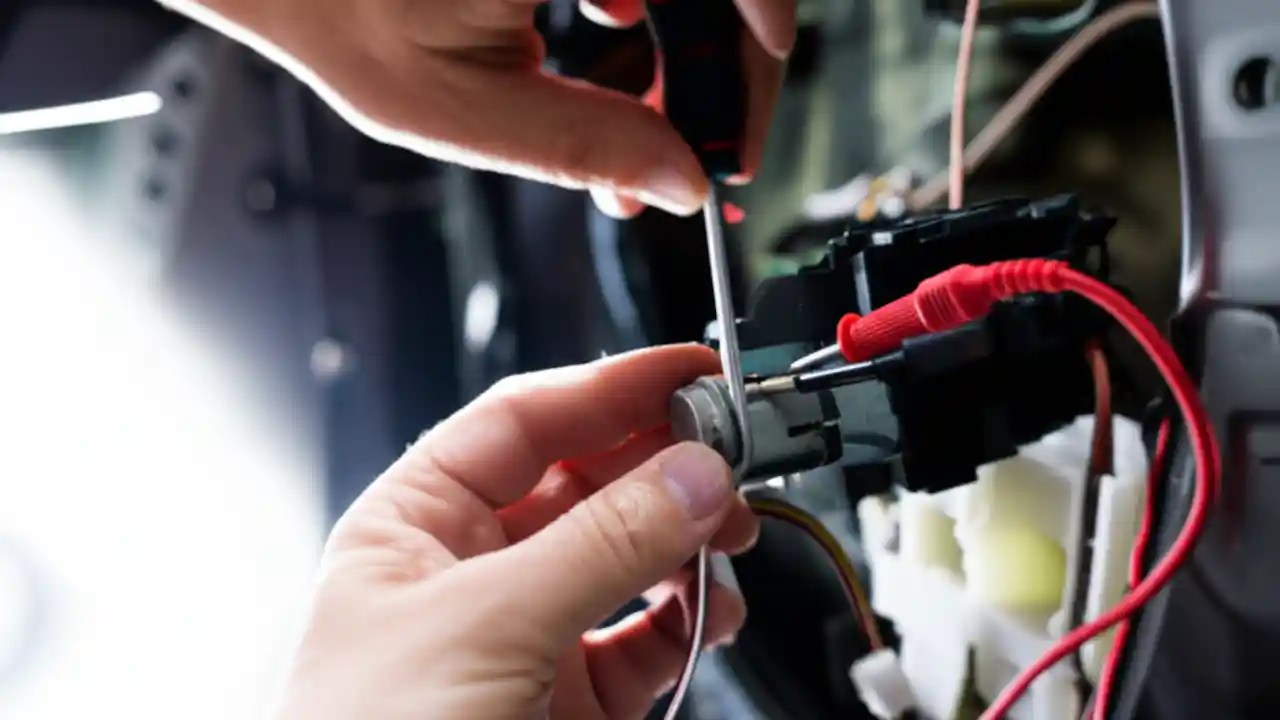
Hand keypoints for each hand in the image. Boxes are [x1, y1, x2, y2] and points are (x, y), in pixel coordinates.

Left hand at [163, 0, 792, 217]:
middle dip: (724, 66)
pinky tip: (618, 32)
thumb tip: (683, 183)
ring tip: (650, 113)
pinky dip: (654, 9)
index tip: (738, 136)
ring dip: (689, 41)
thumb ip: (589, 145)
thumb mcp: (466, 106)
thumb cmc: (342, 10)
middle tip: (702, 147)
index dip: (758, 56)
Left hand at [276, 345, 758, 719]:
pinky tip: (706, 612)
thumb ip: (599, 546)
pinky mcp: (569, 699)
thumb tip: (692, 473)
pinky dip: (686, 619)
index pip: (524, 421)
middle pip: (586, 481)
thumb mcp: (484, 627)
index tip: (691, 373)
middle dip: (661, 465)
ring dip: (685, 541)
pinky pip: (644, 636)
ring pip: (625, 556)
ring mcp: (525, 634)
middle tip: (728, 459)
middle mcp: (470, 570)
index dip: (610, 387)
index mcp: (414, 523)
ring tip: (726, 539)